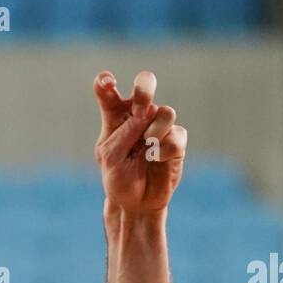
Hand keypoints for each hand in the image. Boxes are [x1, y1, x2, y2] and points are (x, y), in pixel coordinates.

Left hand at [93, 70, 186, 214]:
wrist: (137, 201)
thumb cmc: (119, 178)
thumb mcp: (111, 158)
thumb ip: (124, 133)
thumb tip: (146, 112)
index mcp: (115, 116)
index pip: (108, 92)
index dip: (105, 82)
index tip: (107, 81)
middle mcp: (138, 114)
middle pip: (144, 86)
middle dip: (144, 90)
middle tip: (141, 107)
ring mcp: (159, 125)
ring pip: (165, 113)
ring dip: (154, 131)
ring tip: (147, 146)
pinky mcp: (176, 139)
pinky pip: (175, 136)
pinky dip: (165, 149)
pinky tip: (157, 159)